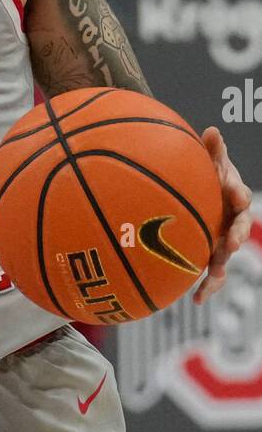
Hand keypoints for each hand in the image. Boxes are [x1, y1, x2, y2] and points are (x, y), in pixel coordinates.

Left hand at [194, 127, 252, 304]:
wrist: (193, 196)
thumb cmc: (202, 176)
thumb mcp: (206, 161)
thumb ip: (210, 151)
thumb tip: (212, 132)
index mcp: (232, 196)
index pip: (238, 193)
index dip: (238, 193)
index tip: (237, 195)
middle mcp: (231, 220)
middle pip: (238, 228)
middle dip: (237, 234)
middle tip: (232, 240)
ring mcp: (221, 241)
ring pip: (225, 256)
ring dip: (221, 268)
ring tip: (213, 279)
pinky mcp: (210, 257)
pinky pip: (211, 274)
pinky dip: (207, 288)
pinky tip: (196, 300)